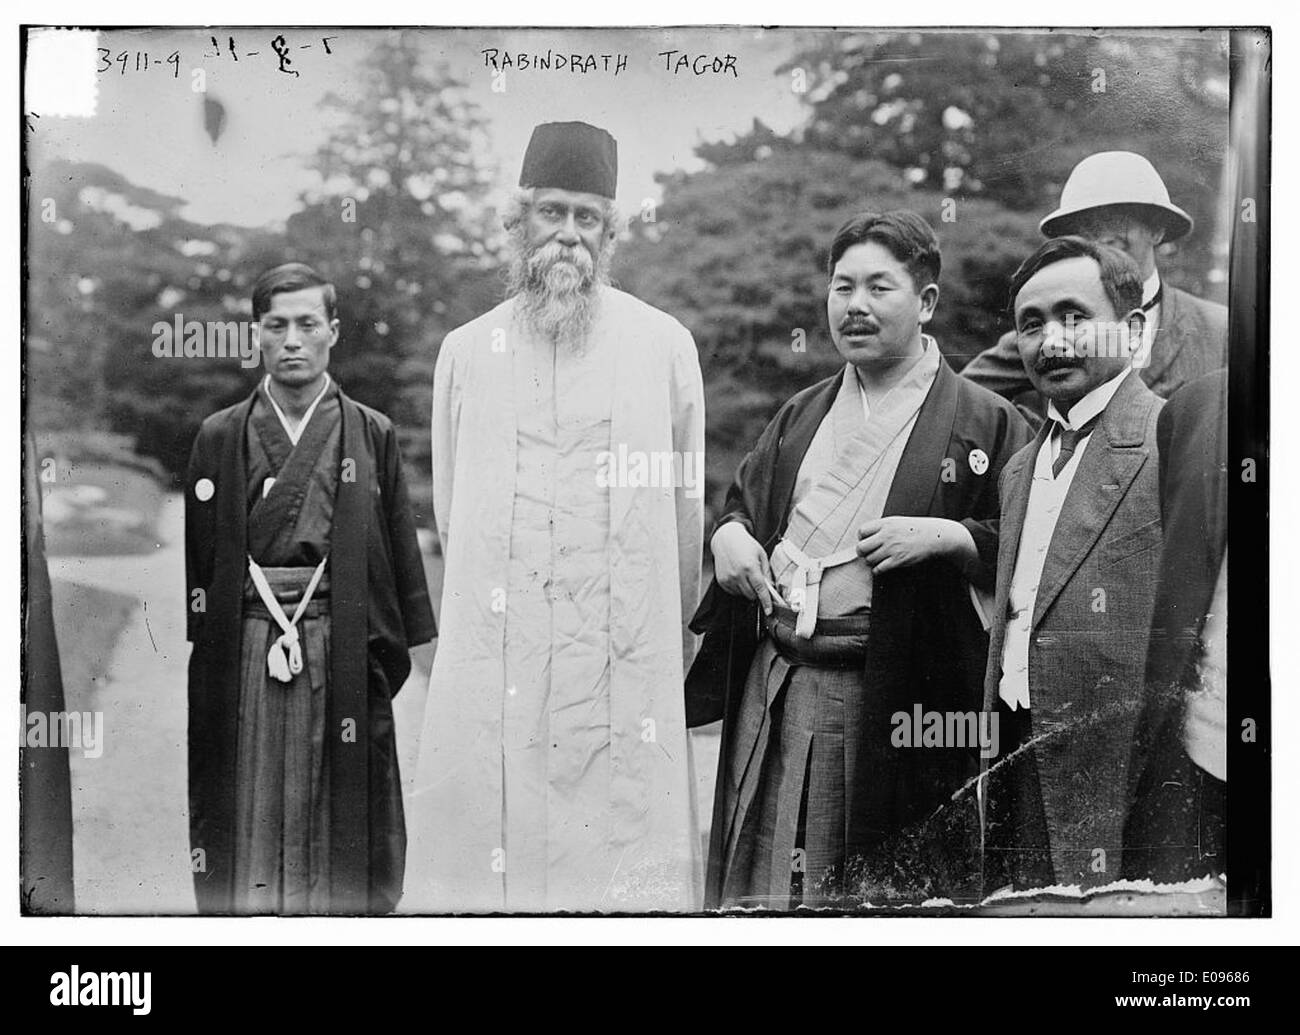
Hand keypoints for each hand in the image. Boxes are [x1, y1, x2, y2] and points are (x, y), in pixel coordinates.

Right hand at [711, 522, 778, 614]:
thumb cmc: (745, 544)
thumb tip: (771, 588)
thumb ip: (766, 572)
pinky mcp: (722, 581)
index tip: (768, 611)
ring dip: (747, 589)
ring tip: (746, 575)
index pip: (760, 589)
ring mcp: (729, 578)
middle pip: (751, 595)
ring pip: (743, 595)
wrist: (726, 538)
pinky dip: (738, 588)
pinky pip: (734, 592)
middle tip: (757, 581)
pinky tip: (738, 576)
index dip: (766, 602)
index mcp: (750, 567)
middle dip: (757, 592)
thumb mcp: (761, 555)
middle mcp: (738, 574)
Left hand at [857, 516, 973, 573]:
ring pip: (869, 560)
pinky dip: (878, 570)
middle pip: (861, 547)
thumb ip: (882, 527)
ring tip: (878, 560)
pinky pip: (878, 569)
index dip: (862, 538)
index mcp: (885, 523)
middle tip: (868, 553)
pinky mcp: (898, 560)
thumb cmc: (916, 529)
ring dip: (871, 562)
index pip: (861, 531)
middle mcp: (886, 535)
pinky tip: (883, 567)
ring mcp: (892, 548)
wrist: (935, 536)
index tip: (867, 541)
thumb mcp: (897, 521)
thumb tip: (865, 537)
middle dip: (863, 552)